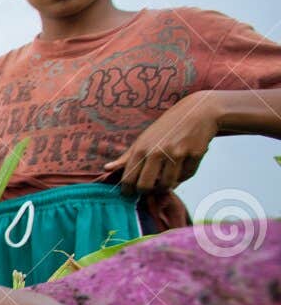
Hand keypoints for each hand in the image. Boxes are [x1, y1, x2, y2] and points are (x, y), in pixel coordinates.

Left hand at [105, 92, 219, 193]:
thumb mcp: (143, 139)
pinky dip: (183, 176)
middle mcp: (157, 151)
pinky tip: (182, 168)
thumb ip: (126, 157)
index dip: (128, 191)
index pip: (128, 179)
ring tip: (165, 180)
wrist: (198, 111)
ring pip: (167, 185)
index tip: (130, 193)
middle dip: (146, 192)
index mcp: (141, 148)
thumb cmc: (166, 128)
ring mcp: (177, 153)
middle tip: (149, 189)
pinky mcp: (194, 154)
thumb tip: (106, 169)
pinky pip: (186, 176)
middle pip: (145, 186)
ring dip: (166, 186)